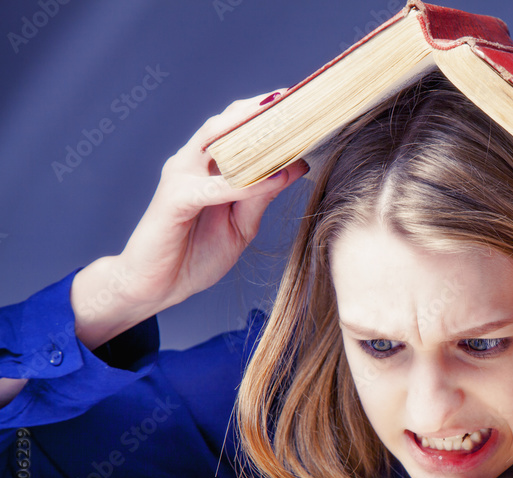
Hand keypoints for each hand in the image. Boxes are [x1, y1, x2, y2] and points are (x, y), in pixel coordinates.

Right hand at [72, 91, 308, 348]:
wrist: (154, 287)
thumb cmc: (194, 254)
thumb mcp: (242, 225)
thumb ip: (263, 194)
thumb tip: (298, 165)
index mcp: (209, 165)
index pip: (240, 128)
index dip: (270, 114)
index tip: (304, 104)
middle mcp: (193, 162)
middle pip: (228, 123)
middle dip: (263, 110)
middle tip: (297, 99)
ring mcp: (181, 177)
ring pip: (216, 140)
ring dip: (251, 131)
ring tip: (285, 124)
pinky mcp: (174, 200)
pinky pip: (213, 187)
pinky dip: (242, 183)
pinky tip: (268, 179)